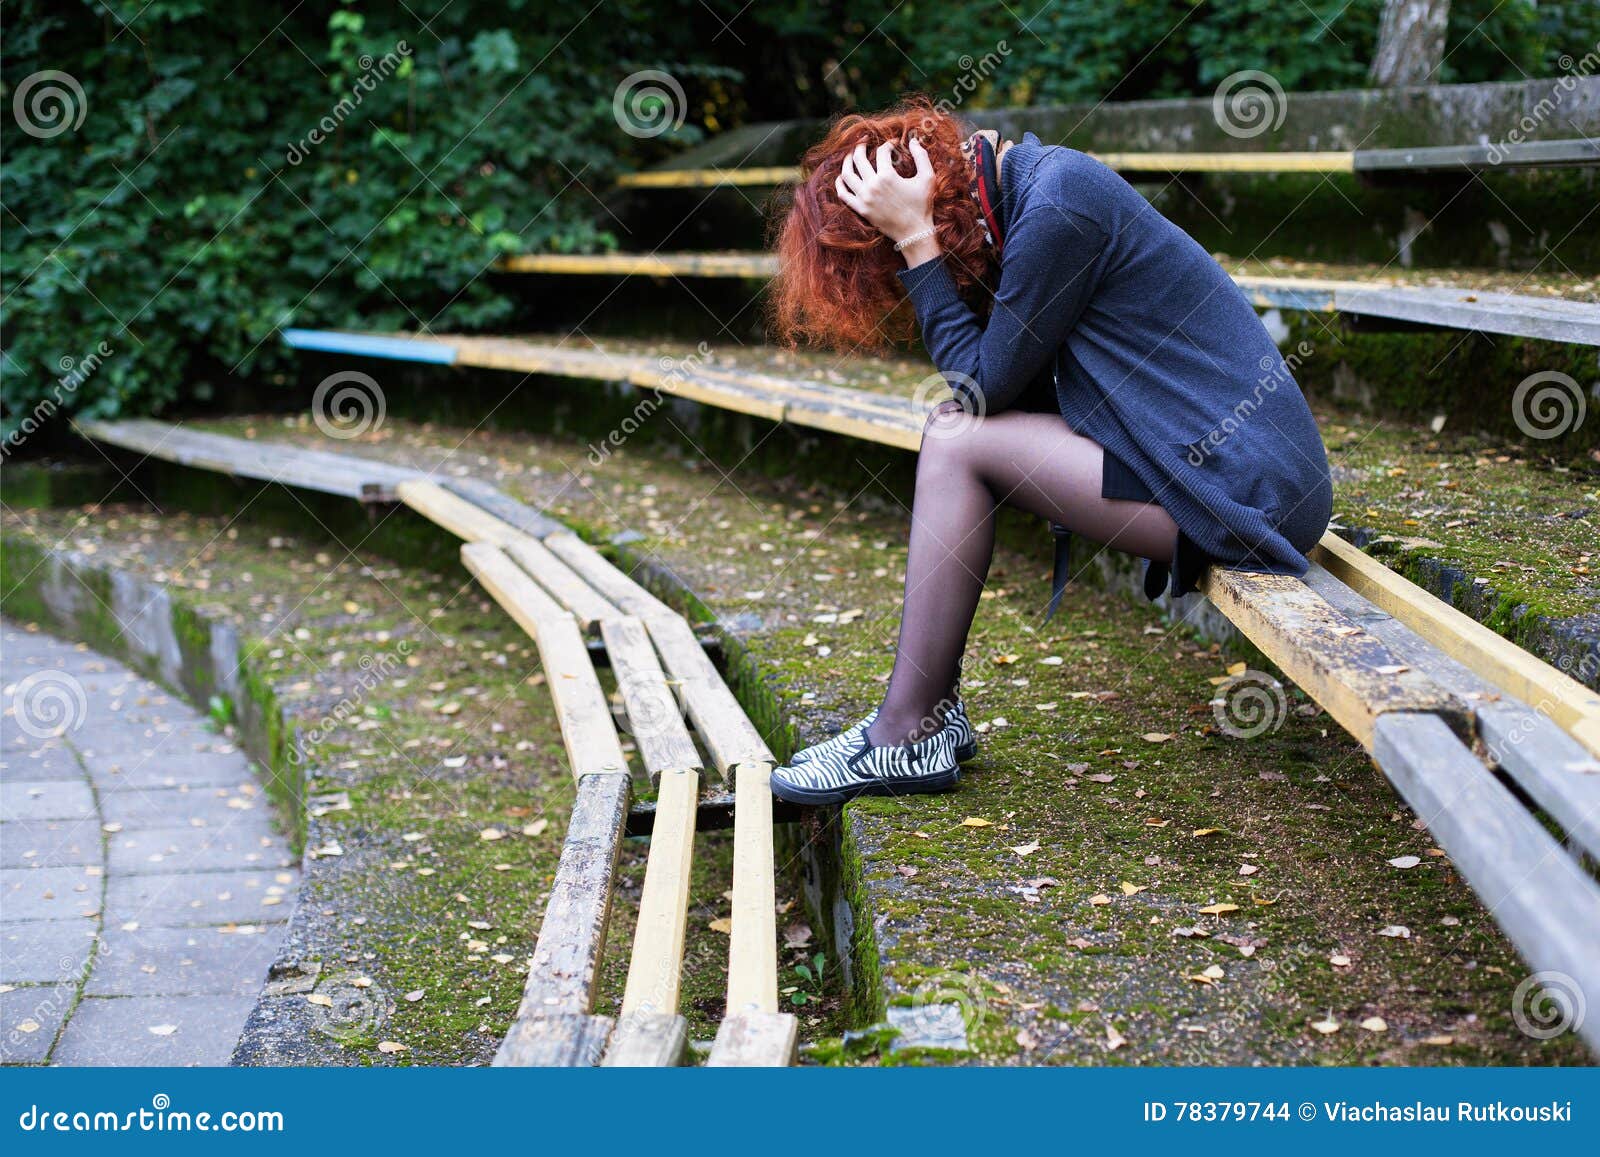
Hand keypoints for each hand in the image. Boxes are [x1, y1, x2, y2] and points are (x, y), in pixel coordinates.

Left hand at [835, 136, 936, 254]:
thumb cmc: (922, 205)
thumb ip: (921, 156)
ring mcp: (864, 198)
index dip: (888, 144)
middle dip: (861, 146)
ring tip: (850, 155)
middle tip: (864, 142)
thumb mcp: (928, 178)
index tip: (893, 144)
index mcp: (888, 176)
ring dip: (847, 161)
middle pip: (859, 159)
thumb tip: (913, 140)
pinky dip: (839, 183)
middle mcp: (872, 186)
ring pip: (847, 174)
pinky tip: (841, 176)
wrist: (914, 232)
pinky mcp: (860, 209)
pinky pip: (843, 194)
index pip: (882, 152)